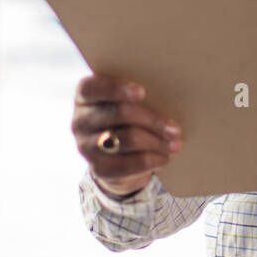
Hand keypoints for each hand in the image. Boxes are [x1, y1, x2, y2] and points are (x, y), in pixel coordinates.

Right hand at [72, 74, 181, 197]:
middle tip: (174, 128)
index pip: (93, 88)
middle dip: (152, 120)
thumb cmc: (129, 118)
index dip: (116, 89)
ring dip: (157, 142)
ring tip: (175, 144)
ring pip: (128, 139)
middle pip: (119, 113)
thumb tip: (171, 95)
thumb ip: (137, 96)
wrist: (117, 156)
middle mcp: (81, 121)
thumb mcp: (128, 102)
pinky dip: (152, 160)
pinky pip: (129, 164)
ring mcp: (86, 146)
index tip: (142, 92)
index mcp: (85, 96)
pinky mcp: (99, 168)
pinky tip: (165, 157)